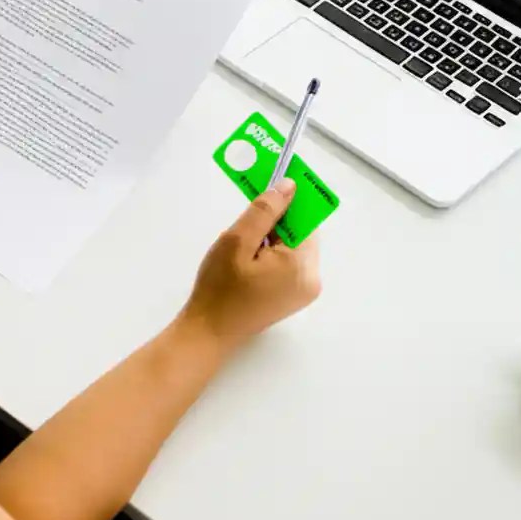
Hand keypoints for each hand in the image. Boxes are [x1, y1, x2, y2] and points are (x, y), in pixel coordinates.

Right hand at [182, 179, 321, 349]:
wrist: (209, 333)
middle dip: (275, 221)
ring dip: (271, 237)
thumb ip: (264, 211)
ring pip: (293, 246)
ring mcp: (303, 290)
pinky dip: (271, 253)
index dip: (287, 200)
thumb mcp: (237, 242)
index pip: (305, 218)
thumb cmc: (219, 288)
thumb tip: (289, 186)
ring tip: (241, 247)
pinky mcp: (292, 297)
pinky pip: (288, 262)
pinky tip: (247, 260)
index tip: (266, 188)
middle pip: (300, 232)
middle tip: (244, 226)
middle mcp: (311, 278)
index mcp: (301, 264)